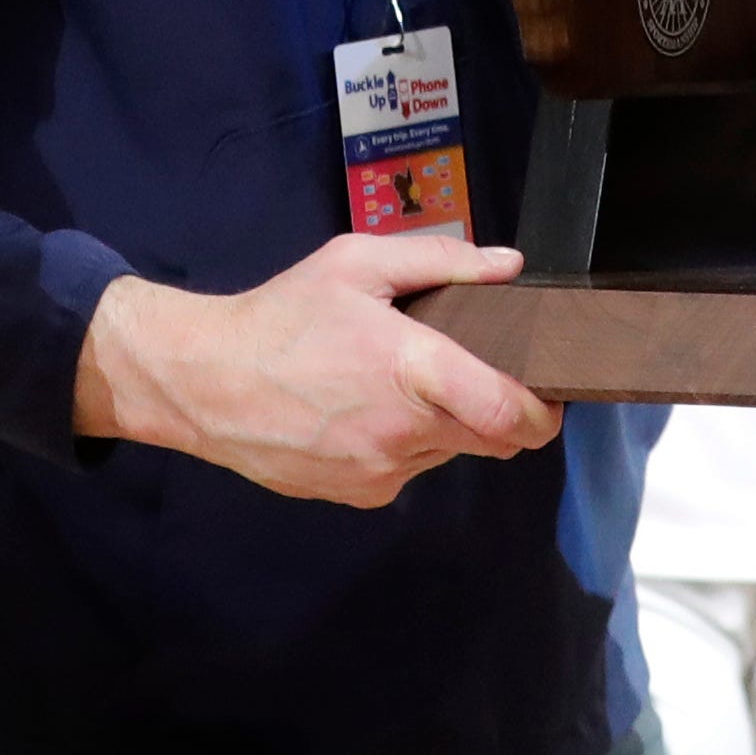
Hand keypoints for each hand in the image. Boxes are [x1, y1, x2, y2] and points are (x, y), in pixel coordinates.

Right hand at [74, 232, 555, 508]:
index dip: (543, 409)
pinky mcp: (360, 494)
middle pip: (494, 440)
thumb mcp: (356, 263)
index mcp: (413, 368)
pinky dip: (406, 446)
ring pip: (450, 453)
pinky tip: (366, 412)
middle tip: (479, 374)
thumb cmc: (282, 316)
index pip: (509, 413)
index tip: (548, 390)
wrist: (207, 382)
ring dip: (447, 426)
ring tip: (401, 385)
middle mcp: (405, 430)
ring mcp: (382, 470)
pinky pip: (409, 471)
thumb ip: (441, 260)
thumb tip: (508, 267)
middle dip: (500, 411)